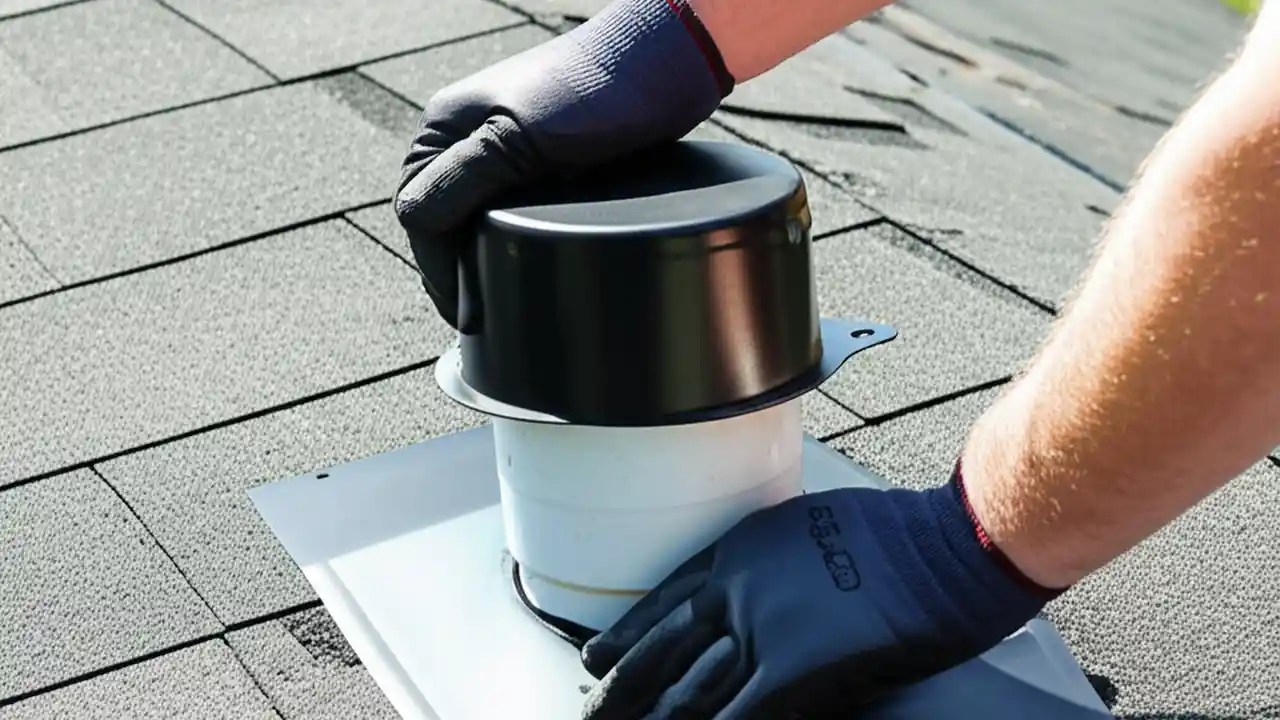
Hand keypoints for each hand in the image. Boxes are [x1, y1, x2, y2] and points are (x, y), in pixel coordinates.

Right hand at [394, 0, 733, 327]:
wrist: (665, 63)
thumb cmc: (594, 88)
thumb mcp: (521, 136)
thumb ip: (465, 178)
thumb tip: (416, 222)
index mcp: (446, 127)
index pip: (418, 212)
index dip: (438, 269)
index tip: (465, 315)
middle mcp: (470, 139)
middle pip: (443, 220)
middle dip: (455, 269)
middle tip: (478, 318)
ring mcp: (507, 151)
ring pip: (478, 220)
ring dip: (483, 258)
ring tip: (500, 302)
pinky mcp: (545, 164)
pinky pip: (515, 212)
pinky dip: (514, 243)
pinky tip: (529, 268)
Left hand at [579, 471, 1059, 718]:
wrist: (947, 542)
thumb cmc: (899, 531)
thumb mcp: (813, 529)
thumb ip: (772, 567)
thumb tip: (753, 599)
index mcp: (738, 550)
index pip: (663, 599)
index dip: (627, 634)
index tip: (598, 655)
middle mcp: (736, 588)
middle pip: (660, 648)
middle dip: (620, 686)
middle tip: (591, 710)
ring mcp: (760, 629)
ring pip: (686, 688)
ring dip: (652, 717)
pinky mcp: (792, 670)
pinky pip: (735, 716)